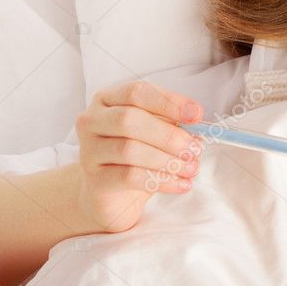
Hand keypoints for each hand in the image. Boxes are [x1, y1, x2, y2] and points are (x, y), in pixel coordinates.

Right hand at [74, 81, 203, 232]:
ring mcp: (89, 150)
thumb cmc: (137, 154)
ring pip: (129, 149)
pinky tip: (180, 184)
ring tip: (191, 168)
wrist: (113, 193)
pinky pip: (130, 177)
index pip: (137, 92)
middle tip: (194, 148)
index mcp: (108, 99)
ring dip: (167, 160)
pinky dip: (161, 180)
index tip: (196, 115)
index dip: (168, 102)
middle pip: (129, 119)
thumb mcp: (155, 131)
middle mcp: (92, 120)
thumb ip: (172, 121)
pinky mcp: (94, 179)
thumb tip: (197, 121)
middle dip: (168, 134)